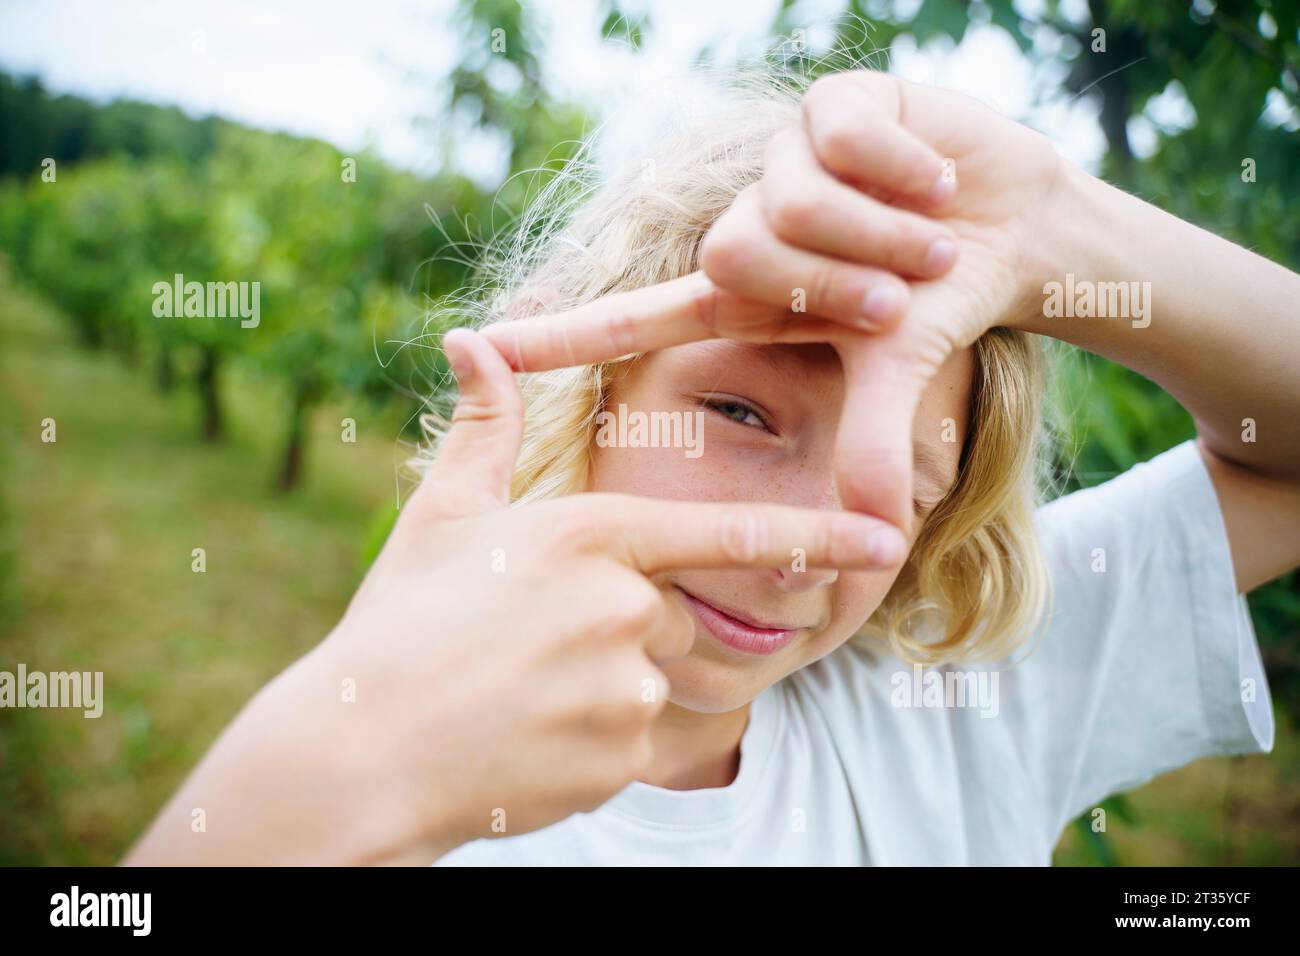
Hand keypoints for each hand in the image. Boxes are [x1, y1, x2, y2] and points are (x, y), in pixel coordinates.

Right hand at [125, 329, 904, 865]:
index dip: (819, 538)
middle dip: (630, 632)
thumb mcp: (440, 516)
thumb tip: (469, 339)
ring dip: (611, 690)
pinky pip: (642, 746)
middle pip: (680, 617)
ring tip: (523, 695)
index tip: (888, 540)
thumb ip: (481, 428)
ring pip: (660, 684)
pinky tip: (529, 740)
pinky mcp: (620, 759)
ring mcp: (627, 687)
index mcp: (590, 536)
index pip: (729, 533)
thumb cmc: (397, 625)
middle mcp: (624, 607)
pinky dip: (599, 744)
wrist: (357, 754)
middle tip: (535, 651)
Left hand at [485, 69, 1065, 531]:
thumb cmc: (941, 305)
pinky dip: (909, 169)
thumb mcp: (897, 376)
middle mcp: (749, 227)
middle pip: (740, 252)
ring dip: (886, 234)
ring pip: (796, 199)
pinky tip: (936, 180)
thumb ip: (872, 447)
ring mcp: (782, 161)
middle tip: (903, 292)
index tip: (476, 349)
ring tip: (933, 236)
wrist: (1015, 227)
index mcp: (743, 298)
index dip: (558, 338)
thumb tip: (876, 539)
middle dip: (837, 283)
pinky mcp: (828, 103)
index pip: (632, 320)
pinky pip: (845, 135)